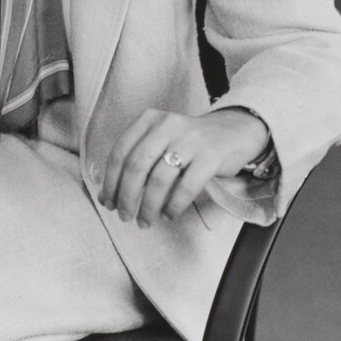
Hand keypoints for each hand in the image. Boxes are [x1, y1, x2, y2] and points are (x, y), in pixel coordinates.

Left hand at [98, 107, 269, 228]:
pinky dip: (173, 205)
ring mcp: (190, 140)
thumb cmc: (188, 142)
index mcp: (149, 119)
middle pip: (136, 166)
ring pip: (159, 179)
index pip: (120, 152)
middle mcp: (167, 125)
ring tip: (145, 220)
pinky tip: (168, 214)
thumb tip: (107, 195)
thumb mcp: (160, 140)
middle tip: (124, 216)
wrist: (233, 131)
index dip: (110, 181)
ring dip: (148, 206)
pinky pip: (186, 187)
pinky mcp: (210, 157)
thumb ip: (137, 160)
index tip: (108, 202)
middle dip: (126, 196)